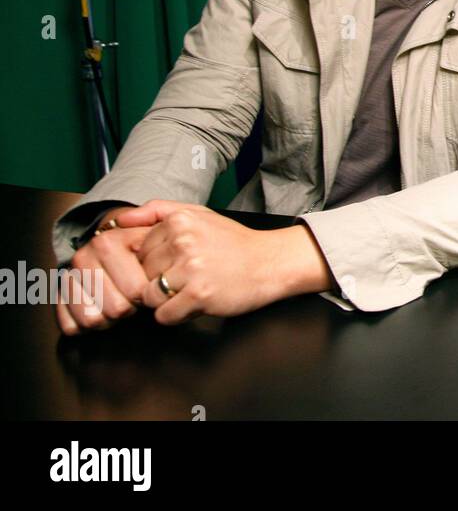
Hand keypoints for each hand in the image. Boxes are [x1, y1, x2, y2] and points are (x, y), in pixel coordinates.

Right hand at [54, 207, 151, 334]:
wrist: (118, 246)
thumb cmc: (148, 245)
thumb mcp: (162, 228)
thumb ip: (158, 219)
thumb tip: (133, 232)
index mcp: (110, 241)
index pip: (137, 291)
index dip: (150, 294)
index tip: (152, 284)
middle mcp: (84, 256)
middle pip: (117, 310)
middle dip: (132, 308)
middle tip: (135, 298)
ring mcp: (68, 276)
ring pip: (93, 320)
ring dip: (110, 319)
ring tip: (119, 303)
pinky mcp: (57, 296)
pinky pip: (71, 327)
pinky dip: (87, 327)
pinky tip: (100, 310)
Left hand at [120, 199, 331, 323]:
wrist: (272, 263)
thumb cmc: (234, 242)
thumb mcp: (199, 214)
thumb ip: (157, 211)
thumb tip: (117, 219)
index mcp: (179, 221)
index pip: (139, 250)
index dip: (155, 262)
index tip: (177, 263)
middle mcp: (183, 242)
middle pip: (141, 274)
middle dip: (158, 281)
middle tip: (187, 278)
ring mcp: (191, 269)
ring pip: (148, 296)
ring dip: (165, 300)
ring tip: (190, 291)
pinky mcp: (199, 294)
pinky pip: (163, 315)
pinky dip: (176, 315)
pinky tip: (195, 303)